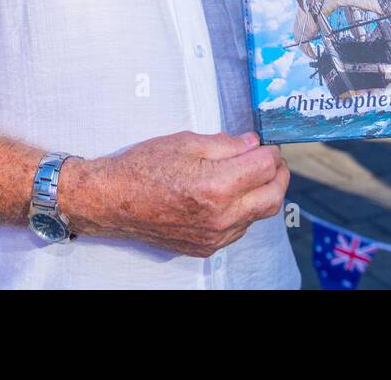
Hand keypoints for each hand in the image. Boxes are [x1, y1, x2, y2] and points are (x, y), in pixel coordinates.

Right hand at [59, 130, 288, 257]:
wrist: (111, 200)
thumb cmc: (143, 167)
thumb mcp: (186, 142)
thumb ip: (226, 144)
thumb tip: (252, 143)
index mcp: (216, 186)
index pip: (265, 168)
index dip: (270, 152)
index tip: (267, 144)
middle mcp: (220, 217)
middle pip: (273, 197)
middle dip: (279, 175)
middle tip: (273, 160)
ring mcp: (214, 236)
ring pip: (258, 215)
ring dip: (262, 193)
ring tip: (250, 174)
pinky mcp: (206, 247)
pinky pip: (239, 229)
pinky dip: (243, 210)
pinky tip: (230, 195)